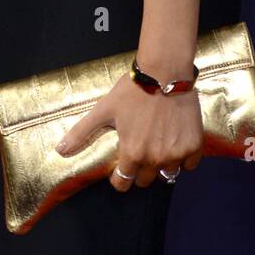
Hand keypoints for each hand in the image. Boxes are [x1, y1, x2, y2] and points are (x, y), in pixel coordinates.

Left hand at [55, 71, 202, 189]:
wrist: (165, 72)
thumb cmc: (132, 91)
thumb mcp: (104, 110)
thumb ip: (82, 133)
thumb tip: (60, 151)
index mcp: (132, 154)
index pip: (123, 182)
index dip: (120, 175)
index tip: (122, 164)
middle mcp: (155, 159)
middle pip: (146, 181)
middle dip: (140, 169)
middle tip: (140, 147)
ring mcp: (177, 154)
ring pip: (168, 173)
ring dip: (161, 164)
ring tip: (157, 143)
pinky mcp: (194, 146)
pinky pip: (189, 164)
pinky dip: (183, 156)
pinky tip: (174, 138)